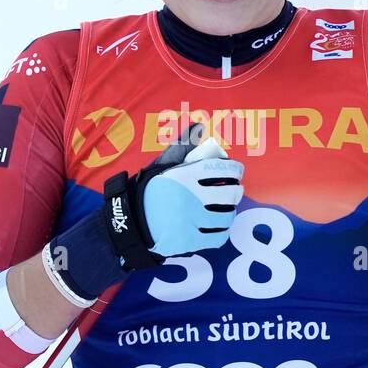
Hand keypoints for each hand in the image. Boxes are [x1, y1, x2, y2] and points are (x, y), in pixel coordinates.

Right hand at [103, 122, 244, 269]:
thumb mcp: (162, 166)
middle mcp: (190, 197)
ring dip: (230, 212)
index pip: (223, 169)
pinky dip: (222, 232)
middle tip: (235, 191)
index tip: (237, 171)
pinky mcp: (189, 241)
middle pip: (230, 194)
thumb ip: (182, 146)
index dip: (236, 169)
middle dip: (237, 191)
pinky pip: (218, 237)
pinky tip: (221, 227)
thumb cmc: (149, 190)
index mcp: (185, 175)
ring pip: (226, 217)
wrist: (130, 221)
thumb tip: (199, 126)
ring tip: (228, 210)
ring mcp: (190, 221)